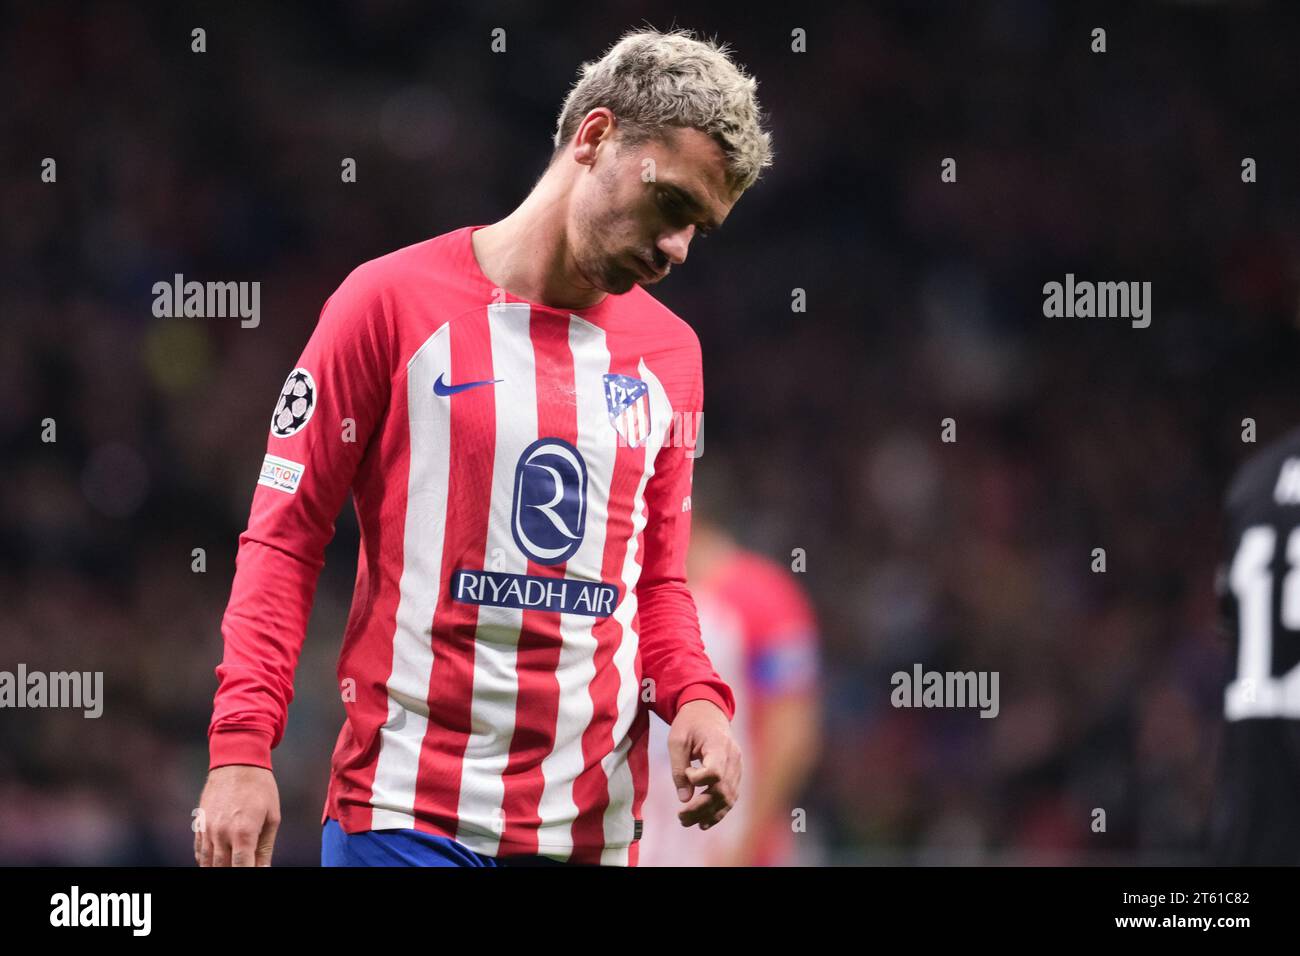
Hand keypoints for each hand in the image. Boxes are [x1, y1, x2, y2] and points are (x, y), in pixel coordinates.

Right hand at [195, 765, 280, 866]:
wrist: (237, 761)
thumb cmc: (260, 787)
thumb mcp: (272, 817)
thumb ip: (265, 848)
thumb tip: (264, 870)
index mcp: (243, 832)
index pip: (241, 868)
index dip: (247, 875)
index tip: (253, 873)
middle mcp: (221, 833)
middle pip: (223, 868)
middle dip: (233, 871)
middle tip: (244, 866)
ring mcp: (207, 830)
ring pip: (208, 863)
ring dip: (219, 868)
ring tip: (231, 865)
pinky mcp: (199, 824)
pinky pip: (199, 852)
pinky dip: (206, 861)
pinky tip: (217, 861)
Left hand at [667, 698, 741, 829]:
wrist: (707, 711)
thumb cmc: (689, 723)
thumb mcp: (677, 740)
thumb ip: (679, 769)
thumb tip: (684, 799)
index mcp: (718, 744)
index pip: (715, 771)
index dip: (699, 779)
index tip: (687, 773)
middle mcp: (733, 757)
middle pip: (722, 789)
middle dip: (701, 807)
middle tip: (680, 817)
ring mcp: (738, 766)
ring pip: (728, 797)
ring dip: (709, 813)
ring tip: (688, 822)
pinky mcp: (736, 773)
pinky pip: (731, 796)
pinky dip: (719, 811)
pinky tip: (704, 822)